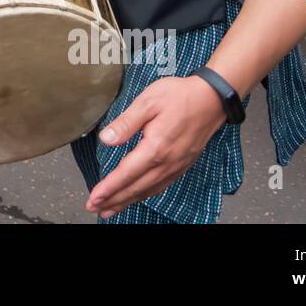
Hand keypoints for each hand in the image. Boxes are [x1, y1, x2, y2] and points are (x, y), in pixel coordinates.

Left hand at [86, 75, 226, 218]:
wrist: (211, 99)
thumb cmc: (180, 96)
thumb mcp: (148, 101)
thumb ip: (126, 123)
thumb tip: (106, 139)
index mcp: (155, 148)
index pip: (126, 174)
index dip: (109, 188)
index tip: (94, 198)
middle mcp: (167, 162)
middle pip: (136, 188)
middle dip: (113, 200)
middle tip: (95, 208)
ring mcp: (176, 166)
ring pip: (148, 190)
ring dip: (127, 201)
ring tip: (110, 209)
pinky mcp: (182, 165)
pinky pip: (161, 186)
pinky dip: (145, 195)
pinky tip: (137, 196)